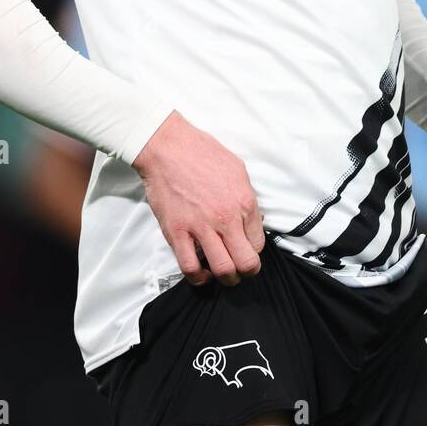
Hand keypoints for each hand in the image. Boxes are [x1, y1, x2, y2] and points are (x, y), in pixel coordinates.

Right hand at [134, 111, 265, 286]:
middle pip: (246, 263)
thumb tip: (252, 219)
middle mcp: (226, 219)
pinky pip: (190, 267)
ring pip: (222, 270)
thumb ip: (247, 197)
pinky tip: (200, 273)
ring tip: (221, 274)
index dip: (253, 250)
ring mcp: (200, 227)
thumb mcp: (238, 170)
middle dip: (246, 272)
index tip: (246, 248)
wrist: (168, 147)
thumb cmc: (201, 153)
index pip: (258, 243)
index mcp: (244, 202)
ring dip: (225, 278)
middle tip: (240, 270)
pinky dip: (197, 277)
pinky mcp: (177, 232)